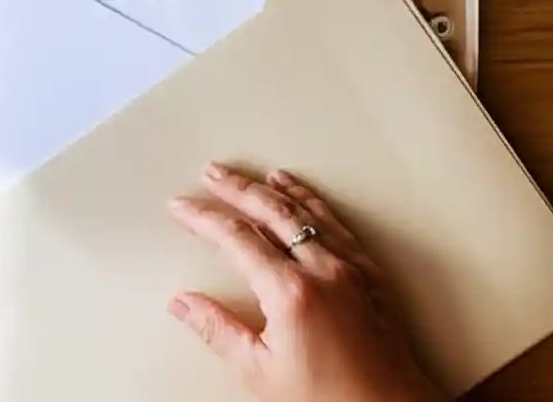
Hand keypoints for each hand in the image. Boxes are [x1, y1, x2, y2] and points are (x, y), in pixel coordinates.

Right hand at [168, 163, 442, 401]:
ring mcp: (350, 268)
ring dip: (273, 189)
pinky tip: (301, 196)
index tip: (182, 206)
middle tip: (212, 174)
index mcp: (291, 292)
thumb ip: (218, 330)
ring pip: (307, 211)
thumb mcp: (260, 372)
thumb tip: (183, 304)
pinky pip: (336, 224)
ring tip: (251, 175)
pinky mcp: (369, 274)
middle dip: (236, 189)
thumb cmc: (331, 400)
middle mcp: (324, 269)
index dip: (204, 218)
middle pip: (271, 212)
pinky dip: (312, 203)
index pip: (236, 239)